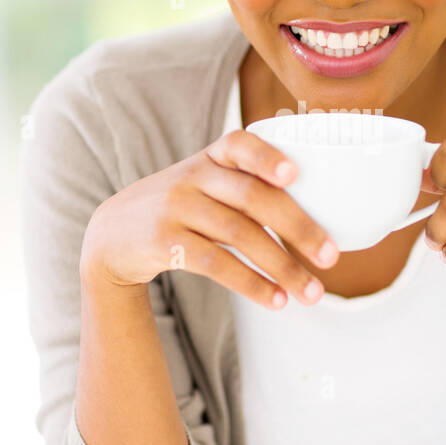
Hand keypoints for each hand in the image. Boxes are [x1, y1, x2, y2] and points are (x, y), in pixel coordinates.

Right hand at [80, 132, 339, 308]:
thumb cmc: (182, 208)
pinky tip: (275, 300)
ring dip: (282, 266)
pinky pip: (216, 264)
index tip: (295, 174)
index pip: (240, 144)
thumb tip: (318, 222)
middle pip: (252, 198)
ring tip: (312, 292)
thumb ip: (247, 187)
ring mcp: (176, 208)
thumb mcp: (205, 184)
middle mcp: (193, 177)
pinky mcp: (164, 243)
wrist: (112, 234)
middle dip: (298, 228)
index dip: (268, 157)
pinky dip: (251, 284)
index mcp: (211, 157)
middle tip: (332, 256)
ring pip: (239, 236)